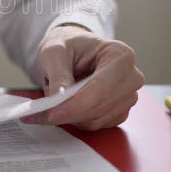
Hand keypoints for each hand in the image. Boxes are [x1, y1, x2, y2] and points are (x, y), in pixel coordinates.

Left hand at [21, 25, 143, 130]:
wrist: (73, 51)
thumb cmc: (67, 46)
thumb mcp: (55, 52)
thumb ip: (58, 74)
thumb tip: (59, 98)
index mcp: (120, 55)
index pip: (102, 88)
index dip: (76, 104)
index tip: (52, 113)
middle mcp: (131, 76)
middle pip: (100, 107)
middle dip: (69, 113)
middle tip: (39, 113)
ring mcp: (128, 96)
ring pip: (97, 119)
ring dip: (70, 118)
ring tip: (48, 107)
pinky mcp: (120, 110)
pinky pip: (97, 125)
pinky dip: (76, 121)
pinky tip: (63, 109)